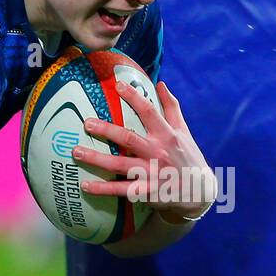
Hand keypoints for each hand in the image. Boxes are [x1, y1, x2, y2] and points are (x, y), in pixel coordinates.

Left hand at [72, 79, 215, 221]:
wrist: (200, 191)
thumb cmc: (188, 156)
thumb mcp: (184, 131)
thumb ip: (171, 107)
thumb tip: (160, 83)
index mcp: (166, 135)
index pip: (149, 112)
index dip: (134, 97)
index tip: (118, 85)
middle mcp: (157, 152)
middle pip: (128, 138)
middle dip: (106, 130)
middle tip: (86, 123)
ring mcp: (151, 173)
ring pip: (120, 165)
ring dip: (96, 159)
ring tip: (76, 151)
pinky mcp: (146, 192)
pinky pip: (120, 190)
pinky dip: (102, 189)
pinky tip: (84, 185)